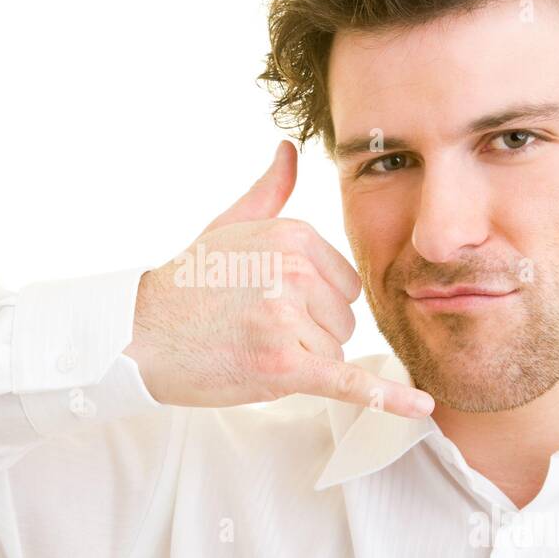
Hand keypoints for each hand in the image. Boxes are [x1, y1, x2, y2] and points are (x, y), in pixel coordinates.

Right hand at [122, 140, 434, 417]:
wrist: (137, 335)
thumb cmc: (186, 284)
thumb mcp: (229, 226)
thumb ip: (270, 192)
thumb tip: (289, 149)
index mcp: (291, 235)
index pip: (344, 285)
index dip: (313, 306)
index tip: (268, 306)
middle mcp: (292, 271)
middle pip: (342, 321)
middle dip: (307, 336)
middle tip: (252, 330)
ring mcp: (286, 319)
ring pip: (333, 354)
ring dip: (299, 364)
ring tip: (248, 349)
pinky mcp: (280, 366)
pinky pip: (345, 382)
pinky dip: (386, 398)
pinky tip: (421, 407)